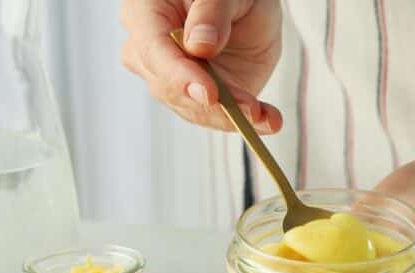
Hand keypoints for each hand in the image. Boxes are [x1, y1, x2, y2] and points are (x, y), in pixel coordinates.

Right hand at [120, 0, 283, 132]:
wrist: (246, 5)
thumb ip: (212, 13)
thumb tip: (200, 46)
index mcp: (145, 13)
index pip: (155, 51)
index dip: (180, 76)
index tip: (209, 93)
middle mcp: (150, 49)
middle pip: (170, 87)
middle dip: (212, 105)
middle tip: (249, 110)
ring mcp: (171, 76)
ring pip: (192, 108)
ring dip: (231, 117)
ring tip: (266, 116)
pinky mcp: (196, 94)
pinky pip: (214, 115)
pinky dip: (243, 120)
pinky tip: (268, 120)